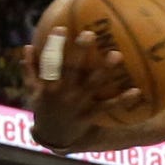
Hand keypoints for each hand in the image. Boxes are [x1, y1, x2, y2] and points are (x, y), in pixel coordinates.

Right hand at [21, 30, 144, 139]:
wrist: (52, 137)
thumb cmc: (43, 108)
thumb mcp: (32, 90)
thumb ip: (30, 69)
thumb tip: (28, 46)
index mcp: (49, 85)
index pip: (50, 61)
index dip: (54, 45)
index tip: (61, 28)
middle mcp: (63, 93)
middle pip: (73, 69)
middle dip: (80, 51)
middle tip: (91, 33)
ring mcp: (77, 104)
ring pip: (93, 85)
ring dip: (105, 70)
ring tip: (117, 55)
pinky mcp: (89, 115)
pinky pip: (107, 106)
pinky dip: (122, 100)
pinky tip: (136, 91)